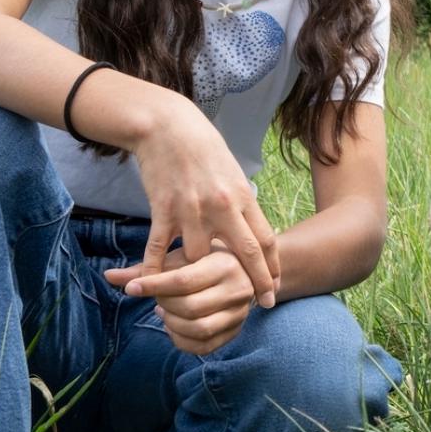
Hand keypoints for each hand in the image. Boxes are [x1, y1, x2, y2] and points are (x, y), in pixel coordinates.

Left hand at [107, 244, 255, 354]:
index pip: (183, 281)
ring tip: (164, 310)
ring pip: (198, 329)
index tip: (131, 288)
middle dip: (164, 304)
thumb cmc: (204, 259)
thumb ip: (145, 268)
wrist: (244, 270)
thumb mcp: (179, 257)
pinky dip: (181, 340)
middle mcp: (238, 290)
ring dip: (171, 323)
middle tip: (157, 297)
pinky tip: (173, 326)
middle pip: (190, 307)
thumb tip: (108, 276)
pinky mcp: (236, 331)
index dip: (153, 286)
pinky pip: (204, 346)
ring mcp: (240, 313)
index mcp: (225, 265)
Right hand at [131, 98, 280, 306]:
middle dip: (256, 282)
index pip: (265, 240)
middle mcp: (221, 206)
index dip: (273, 267)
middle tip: (262, 304)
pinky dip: (155, 271)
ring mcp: (191, 210)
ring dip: (198, 278)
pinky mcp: (162, 210)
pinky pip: (158, 250)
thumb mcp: (232, 174)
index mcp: (242, 196)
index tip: (277, 287)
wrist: (167, 126)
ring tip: (200, 296)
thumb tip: (253, 231)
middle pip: (245, 253)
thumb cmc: (203, 150)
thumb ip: (242, 204)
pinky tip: (153, 286)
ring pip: (198, 259)